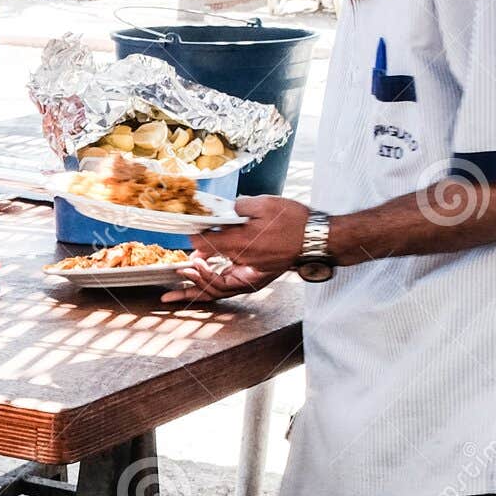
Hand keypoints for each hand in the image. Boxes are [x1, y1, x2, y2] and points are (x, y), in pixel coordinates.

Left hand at [157, 195, 308, 303]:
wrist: (317, 239)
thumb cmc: (294, 222)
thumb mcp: (265, 205)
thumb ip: (239, 207)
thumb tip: (222, 211)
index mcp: (244, 245)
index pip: (208, 245)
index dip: (195, 241)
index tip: (189, 234)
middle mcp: (245, 265)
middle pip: (210, 278)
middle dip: (191, 277)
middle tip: (179, 269)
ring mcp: (251, 276)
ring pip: (218, 290)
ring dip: (197, 289)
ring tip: (178, 288)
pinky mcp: (256, 279)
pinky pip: (229, 288)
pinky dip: (212, 287)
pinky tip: (201, 283)